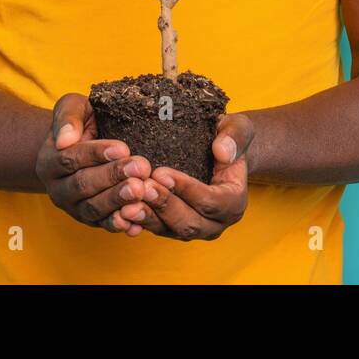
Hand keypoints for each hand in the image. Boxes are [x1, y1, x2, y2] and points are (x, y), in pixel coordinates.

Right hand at [35, 93, 153, 235]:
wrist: (84, 144)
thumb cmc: (82, 121)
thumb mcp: (73, 107)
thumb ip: (68, 118)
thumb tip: (65, 139)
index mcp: (49, 161)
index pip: (71, 158)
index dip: (97, 153)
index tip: (123, 147)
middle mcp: (57, 188)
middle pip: (82, 185)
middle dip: (113, 176)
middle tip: (140, 168)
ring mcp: (73, 207)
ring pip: (92, 208)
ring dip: (118, 201)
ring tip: (141, 190)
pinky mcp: (91, 220)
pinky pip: (104, 225)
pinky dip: (120, 225)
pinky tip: (137, 222)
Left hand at [116, 112, 252, 240]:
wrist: (220, 151)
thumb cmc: (228, 137)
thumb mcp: (238, 128)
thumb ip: (234, 137)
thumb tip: (222, 151)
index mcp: (234, 202)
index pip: (210, 202)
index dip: (185, 189)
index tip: (161, 172)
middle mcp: (216, 223)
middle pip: (189, 223)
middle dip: (163, 206)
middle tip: (141, 187)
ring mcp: (195, 229)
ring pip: (170, 230)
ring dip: (148, 218)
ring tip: (126, 204)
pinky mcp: (175, 228)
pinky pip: (156, 229)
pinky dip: (139, 222)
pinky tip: (120, 212)